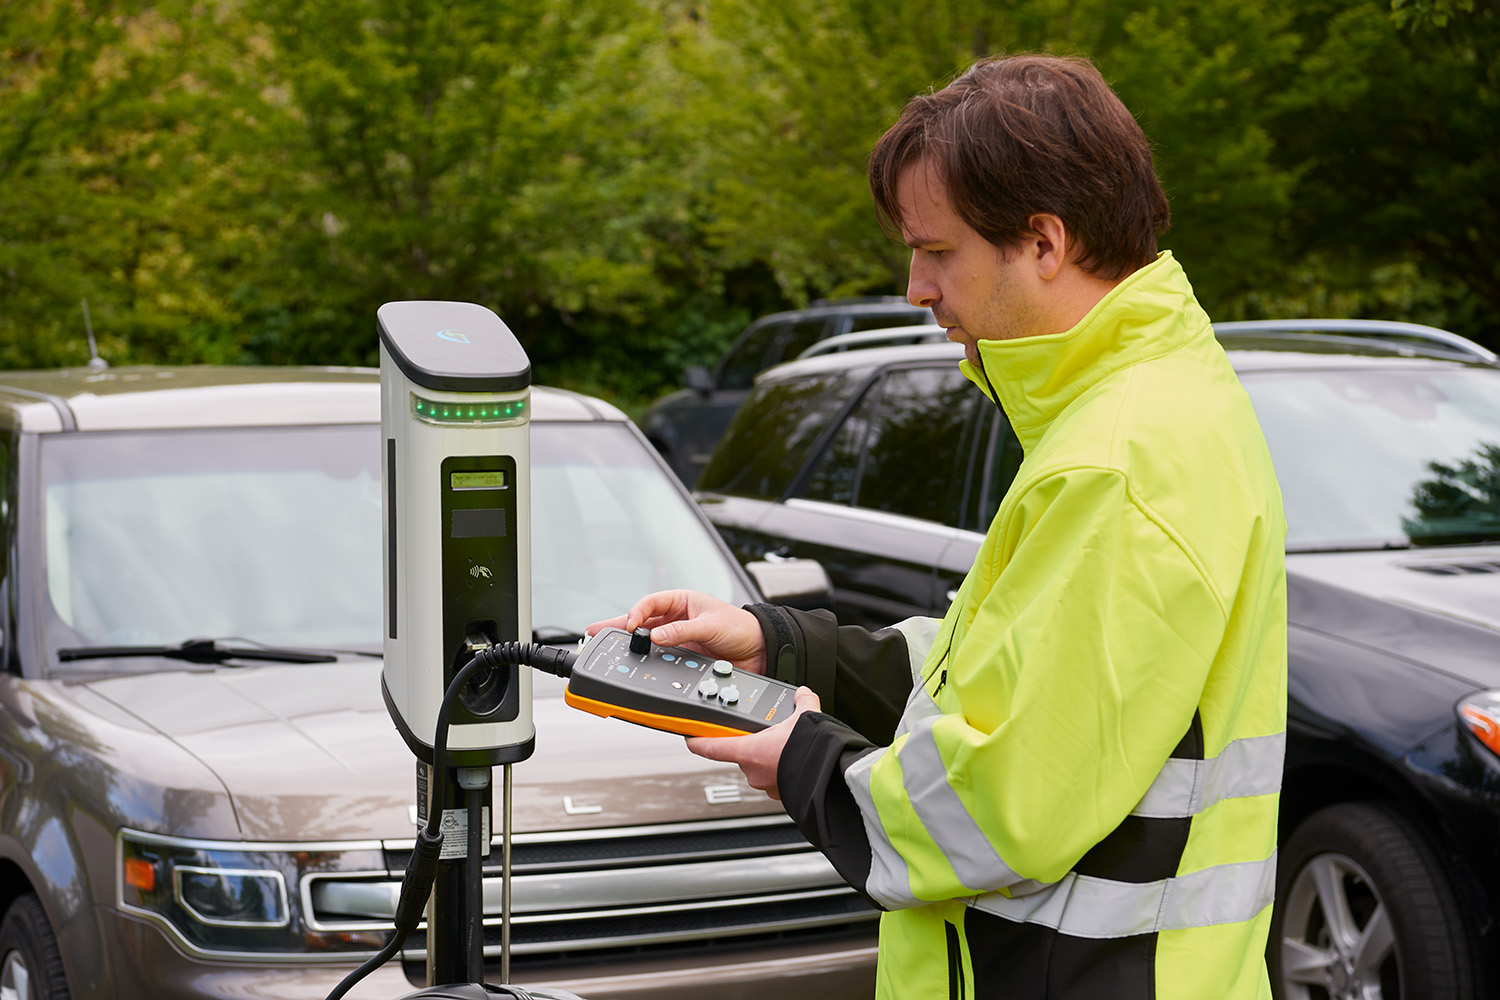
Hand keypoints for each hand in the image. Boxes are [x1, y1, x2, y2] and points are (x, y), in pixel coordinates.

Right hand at [588, 589, 766, 673]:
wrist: (761, 651)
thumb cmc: (741, 628)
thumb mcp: (710, 625)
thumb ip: (682, 631)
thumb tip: (656, 636)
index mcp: (682, 602)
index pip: (651, 603)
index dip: (637, 613)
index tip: (630, 625)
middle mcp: (677, 620)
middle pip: (641, 623)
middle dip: (619, 627)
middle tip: (596, 633)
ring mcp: (677, 640)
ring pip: (647, 642)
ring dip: (630, 646)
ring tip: (608, 650)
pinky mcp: (682, 658)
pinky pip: (660, 659)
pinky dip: (647, 662)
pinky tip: (636, 665)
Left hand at [685, 687, 820, 799]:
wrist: (832, 778)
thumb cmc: (811, 752)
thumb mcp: (805, 717)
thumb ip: (801, 702)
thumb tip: (803, 694)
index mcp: (749, 751)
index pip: (712, 747)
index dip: (698, 741)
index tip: (689, 737)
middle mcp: (753, 771)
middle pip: (742, 753)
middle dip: (754, 743)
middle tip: (769, 733)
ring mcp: (766, 785)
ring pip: (761, 767)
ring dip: (770, 757)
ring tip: (789, 746)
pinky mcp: (782, 795)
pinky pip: (776, 778)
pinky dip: (783, 769)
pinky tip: (798, 759)